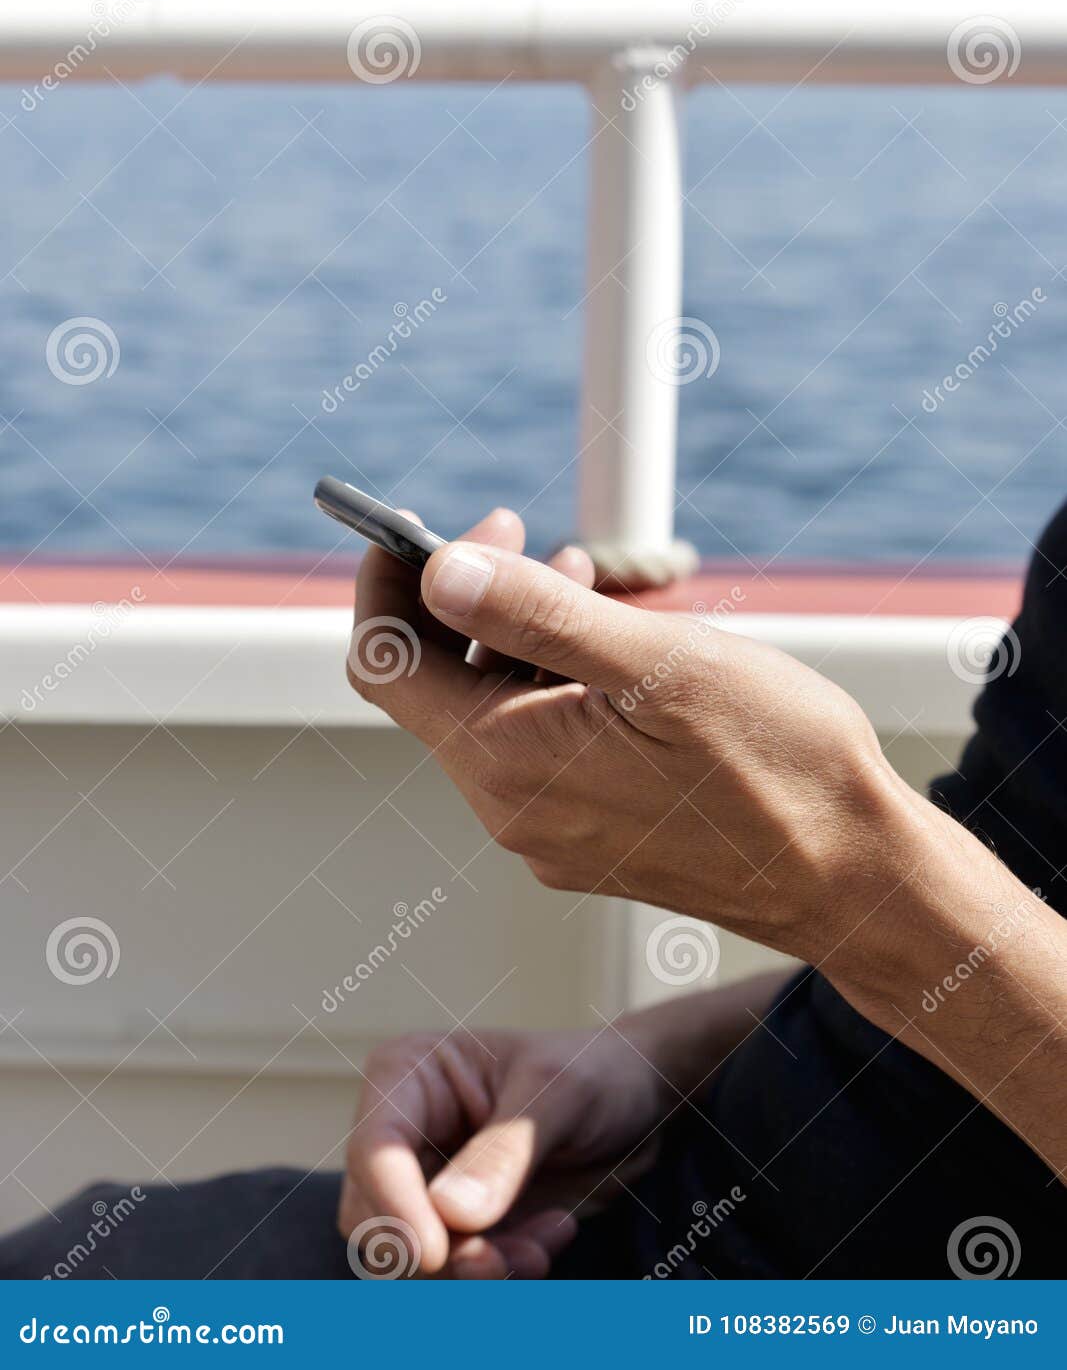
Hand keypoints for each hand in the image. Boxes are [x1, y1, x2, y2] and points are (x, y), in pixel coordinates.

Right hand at [338, 1021, 669, 1277]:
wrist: (637, 1102)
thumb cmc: (595, 1071)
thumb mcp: (560, 1093)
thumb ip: (505, 1152)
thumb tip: (448, 1214)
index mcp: (409, 1073)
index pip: (374, 1149)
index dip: (395, 1207)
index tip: (436, 1254)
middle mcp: (404, 1130)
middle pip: (375, 1218)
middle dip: (441, 1252)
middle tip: (504, 1260)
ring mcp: (425, 1182)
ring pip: (409, 1259)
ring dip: (475, 1269)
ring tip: (541, 1244)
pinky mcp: (456, 1225)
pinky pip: (453, 1273)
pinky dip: (500, 1271)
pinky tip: (551, 1236)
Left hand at [348, 509, 924, 966]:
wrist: (855, 878)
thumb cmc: (777, 765)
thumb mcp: (658, 663)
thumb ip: (537, 615)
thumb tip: (439, 570)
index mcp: (506, 764)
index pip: (386, 662)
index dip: (389, 583)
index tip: (419, 526)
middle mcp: (510, 809)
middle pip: (434, 686)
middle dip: (464, 598)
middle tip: (523, 531)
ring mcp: (550, 833)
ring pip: (490, 714)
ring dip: (514, 637)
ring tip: (579, 574)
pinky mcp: (590, 840)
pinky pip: (537, 748)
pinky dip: (550, 685)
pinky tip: (610, 651)